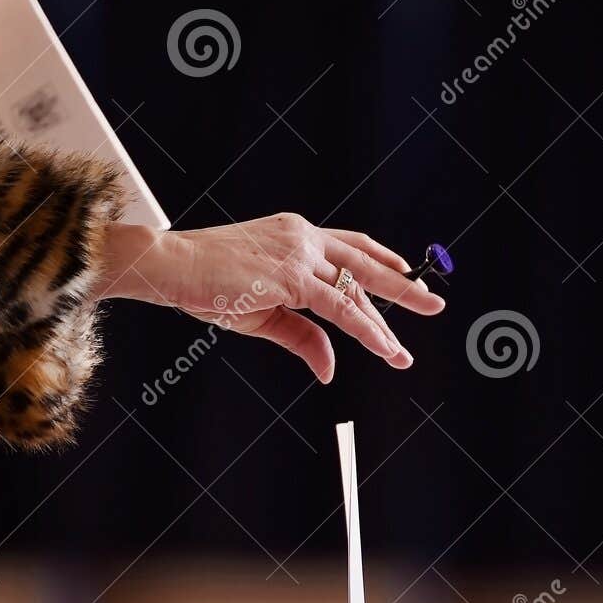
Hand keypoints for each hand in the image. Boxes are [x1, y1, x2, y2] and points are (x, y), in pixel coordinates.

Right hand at [99, 214, 445, 382]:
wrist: (169, 266)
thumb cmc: (205, 283)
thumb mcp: (263, 314)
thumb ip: (303, 337)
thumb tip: (330, 369)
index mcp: (296, 234)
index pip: (351, 246)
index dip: (382, 261)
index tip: (406, 274)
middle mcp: (304, 236)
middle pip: (365, 262)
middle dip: (403, 286)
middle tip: (433, 304)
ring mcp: (299, 254)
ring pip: (356, 290)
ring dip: (387, 321)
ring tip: (405, 349)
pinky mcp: (292, 276)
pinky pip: (340, 307)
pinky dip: (365, 330)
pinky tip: (383, 348)